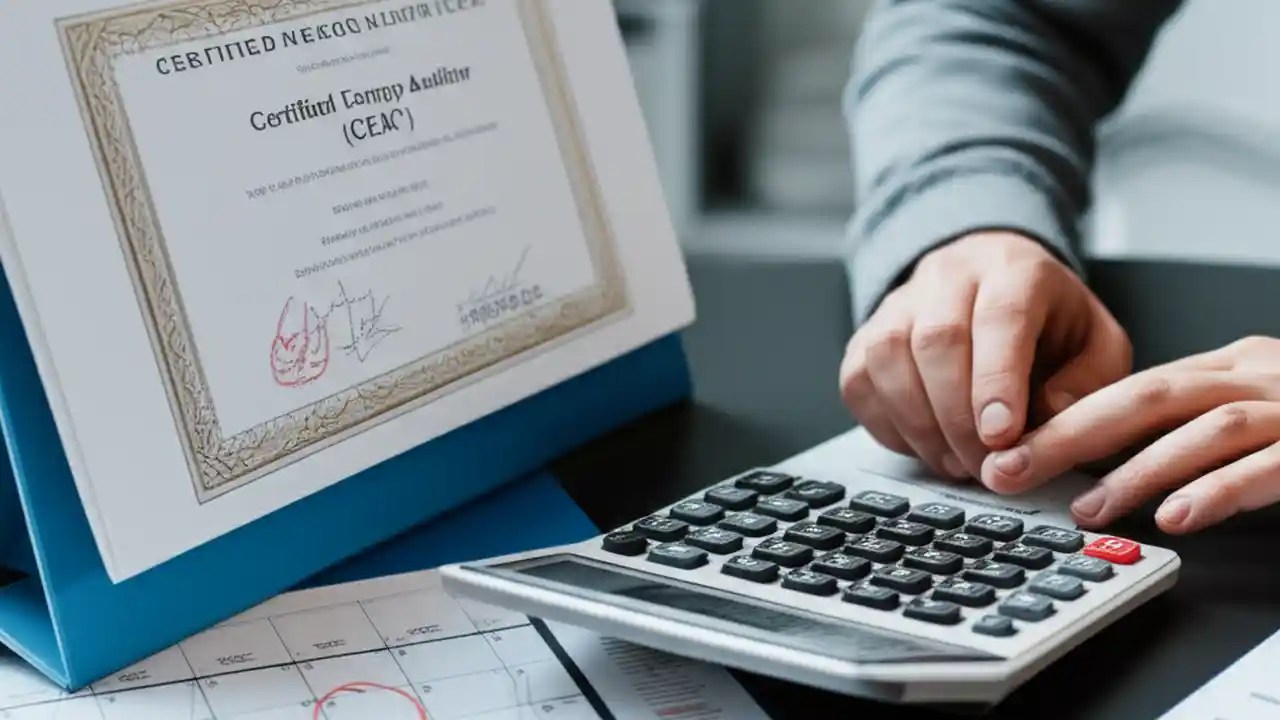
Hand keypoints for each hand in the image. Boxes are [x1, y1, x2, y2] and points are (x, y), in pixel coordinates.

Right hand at [840, 231, 1131, 478]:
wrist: (995, 286)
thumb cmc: (1049, 324)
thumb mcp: (1097, 345)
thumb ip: (1087, 383)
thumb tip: (1052, 417)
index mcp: (1014, 270)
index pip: (999, 317)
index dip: (996, 380)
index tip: (1001, 437)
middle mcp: (948, 276)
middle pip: (936, 340)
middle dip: (958, 417)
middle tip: (984, 467)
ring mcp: (898, 303)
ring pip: (888, 357)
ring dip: (920, 424)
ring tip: (956, 463)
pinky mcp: (865, 336)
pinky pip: (859, 381)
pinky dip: (887, 426)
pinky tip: (925, 446)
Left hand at [982, 336, 1279, 533]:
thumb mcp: (1253, 407)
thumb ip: (1190, 422)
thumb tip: (1103, 457)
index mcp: (1234, 364)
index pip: (1134, 384)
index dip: (1068, 416)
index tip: (1013, 447)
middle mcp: (1261, 375)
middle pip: (1148, 395)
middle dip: (1071, 433)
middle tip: (1012, 468)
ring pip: (1205, 426)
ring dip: (1138, 468)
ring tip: (1087, 505)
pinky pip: (1271, 467)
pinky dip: (1221, 490)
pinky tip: (1178, 516)